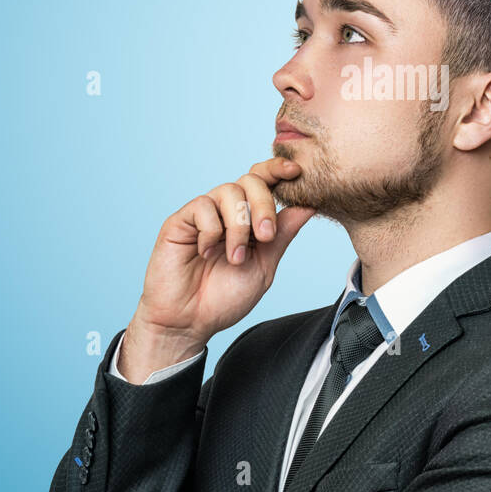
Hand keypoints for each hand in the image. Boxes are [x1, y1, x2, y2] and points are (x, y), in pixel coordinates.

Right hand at [129, 157, 314, 367]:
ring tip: (235, 257)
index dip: (279, 170)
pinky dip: (211, 231)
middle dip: (264, 205)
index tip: (296, 171)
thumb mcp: (264, 265)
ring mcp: (203, 213)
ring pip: (229, 191)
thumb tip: (309, 205)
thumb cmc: (225, 297)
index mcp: (250, 218)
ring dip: (238, 226)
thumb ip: (283, 234)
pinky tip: (206, 253)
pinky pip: (202, 207)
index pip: (265, 182)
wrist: (190, 320)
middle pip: (251, 180)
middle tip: (266, 236)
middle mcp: (226, 210)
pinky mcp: (180, 220)